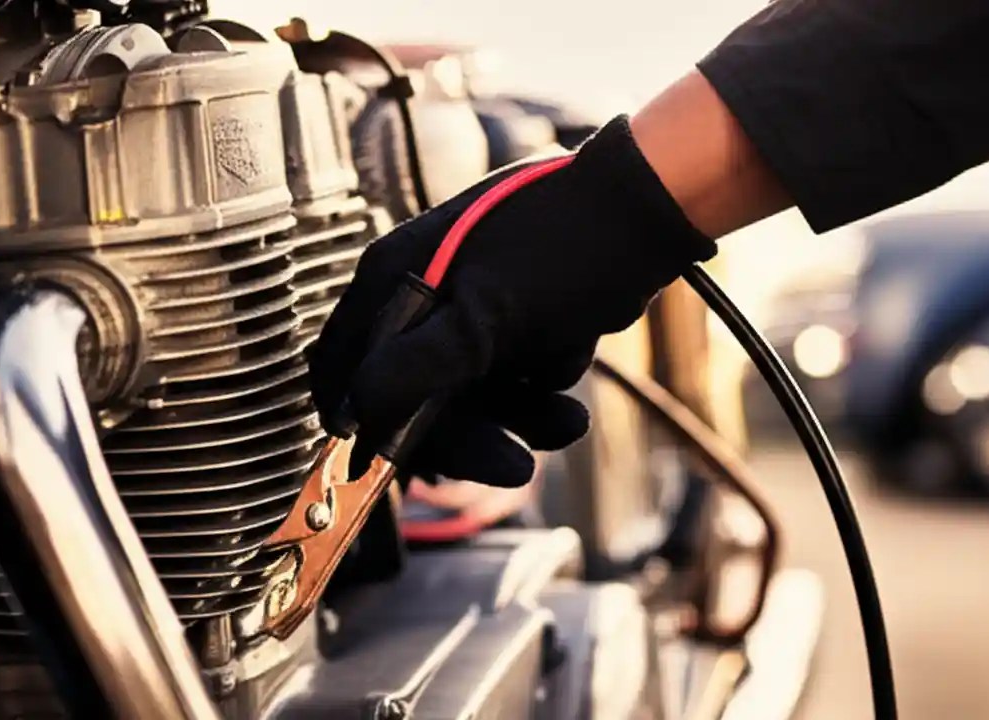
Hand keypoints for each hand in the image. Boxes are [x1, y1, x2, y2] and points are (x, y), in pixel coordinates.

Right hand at [308, 115, 716, 486]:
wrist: (646, 213)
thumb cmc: (564, 248)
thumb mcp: (486, 316)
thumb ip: (417, 368)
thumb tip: (356, 416)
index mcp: (395, 280)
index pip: (343, 370)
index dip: (362, 425)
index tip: (403, 466)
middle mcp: (419, 296)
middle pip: (413, 398)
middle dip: (471, 436)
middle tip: (516, 465)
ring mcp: (465, 310)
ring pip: (471, 398)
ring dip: (518, 416)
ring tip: (566, 420)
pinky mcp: (507, 322)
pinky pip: (509, 382)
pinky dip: (539, 387)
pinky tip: (571, 359)